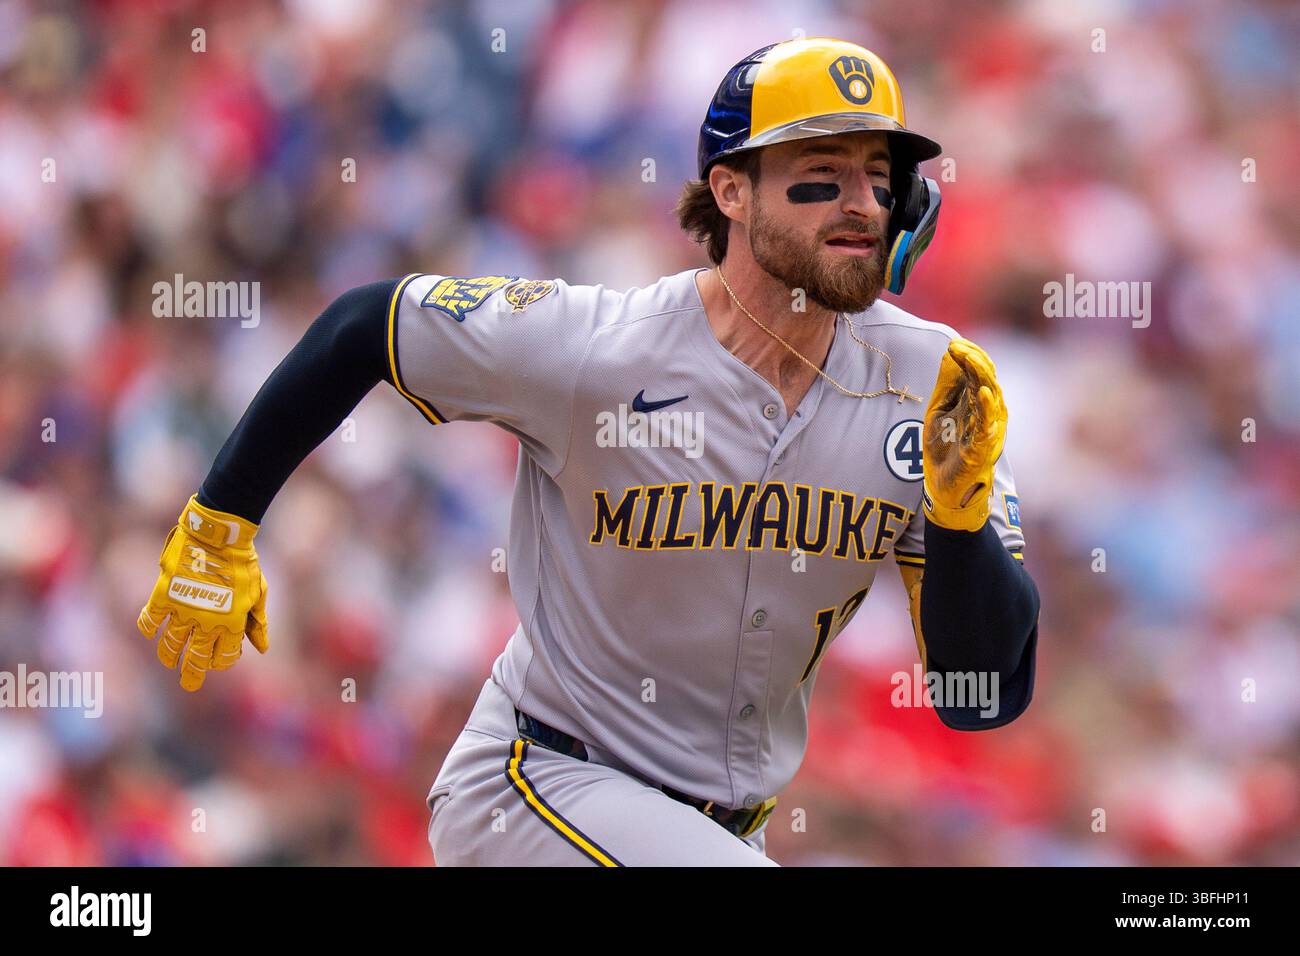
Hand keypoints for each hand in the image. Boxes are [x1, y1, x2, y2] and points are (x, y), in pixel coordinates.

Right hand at [136, 494, 268, 690]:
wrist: (218, 535)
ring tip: (168, 660)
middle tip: (188, 684)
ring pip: (170, 644)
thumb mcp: (258, 592)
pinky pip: (149, 620)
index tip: (217, 660)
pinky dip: (148, 628)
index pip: (224, 656)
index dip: (221, 661)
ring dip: (168, 655)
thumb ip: (258, 623)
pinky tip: (150, 632)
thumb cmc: (242, 563)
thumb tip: (262, 649)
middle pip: (196, 658)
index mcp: (232, 623)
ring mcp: (183, 610)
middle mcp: (206, 622)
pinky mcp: (163, 596)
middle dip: (192, 673)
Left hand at [921, 338, 1007, 531]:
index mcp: (977, 402)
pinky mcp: (984, 447)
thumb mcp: (939, 410)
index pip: (980, 371)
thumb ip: (947, 384)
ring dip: (981, 375)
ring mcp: (989, 429)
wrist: (943, 487)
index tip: (953, 344)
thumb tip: (950, 352)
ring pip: (992, 396)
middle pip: (988, 379)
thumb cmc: (944, 448)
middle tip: (958, 347)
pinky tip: (985, 392)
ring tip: (969, 358)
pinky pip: (989, 425)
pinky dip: (989, 407)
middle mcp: (988, 412)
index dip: (969, 355)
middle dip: (975, 360)